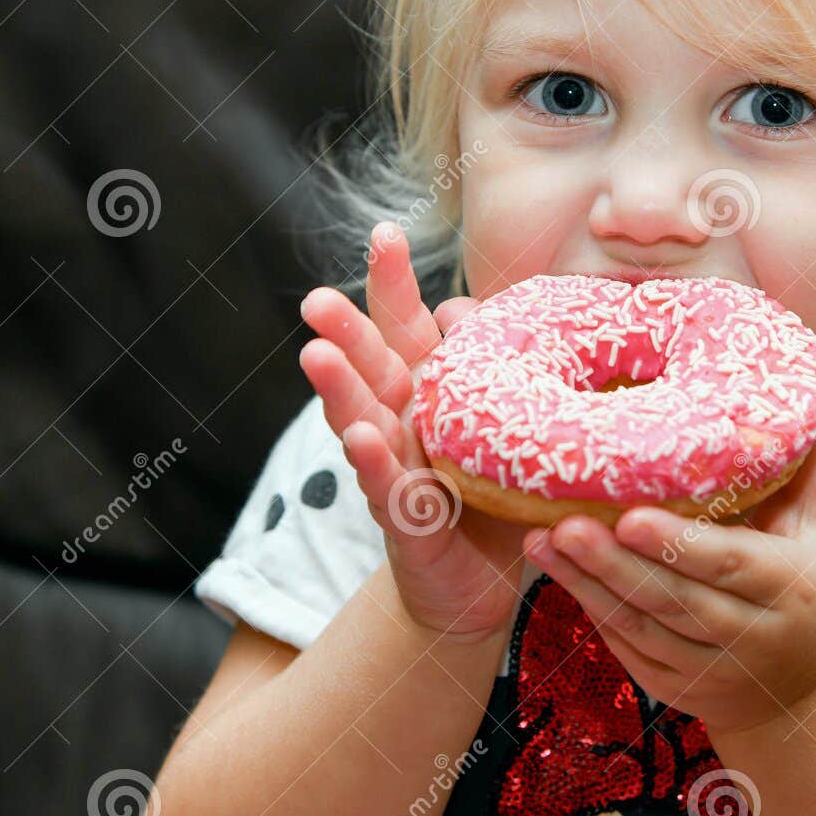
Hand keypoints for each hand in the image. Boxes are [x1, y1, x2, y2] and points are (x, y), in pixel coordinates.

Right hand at [298, 222, 529, 642]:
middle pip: (370, 368)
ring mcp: (396, 471)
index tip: (385, 233)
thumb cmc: (491, 492)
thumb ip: (490, 363)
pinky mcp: (406, 523)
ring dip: (340, 390)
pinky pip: (388, 489)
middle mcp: (401, 423)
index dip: (394, 284)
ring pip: (362, 422)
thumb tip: (474, 307)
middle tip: (316, 297)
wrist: (478, 582)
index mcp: (426, 390)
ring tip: (316, 354)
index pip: (406, 328)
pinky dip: (373, 464)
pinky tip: (362, 437)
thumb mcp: (499, 420)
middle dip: (344, 331)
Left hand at [521, 371, 815, 734]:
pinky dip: (587, 607)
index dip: (679, 545)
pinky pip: (622, 644)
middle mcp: (747, 634)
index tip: (630, 516)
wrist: (798, 689)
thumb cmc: (803, 584)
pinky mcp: (668, 685)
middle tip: (563, 524)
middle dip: (615, 565)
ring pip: (638, 627)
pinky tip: (551, 569)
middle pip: (673, 601)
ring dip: (585, 583)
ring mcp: (704, 668)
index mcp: (787, 586)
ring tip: (539, 540)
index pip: (730, 565)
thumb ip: (811, 455)